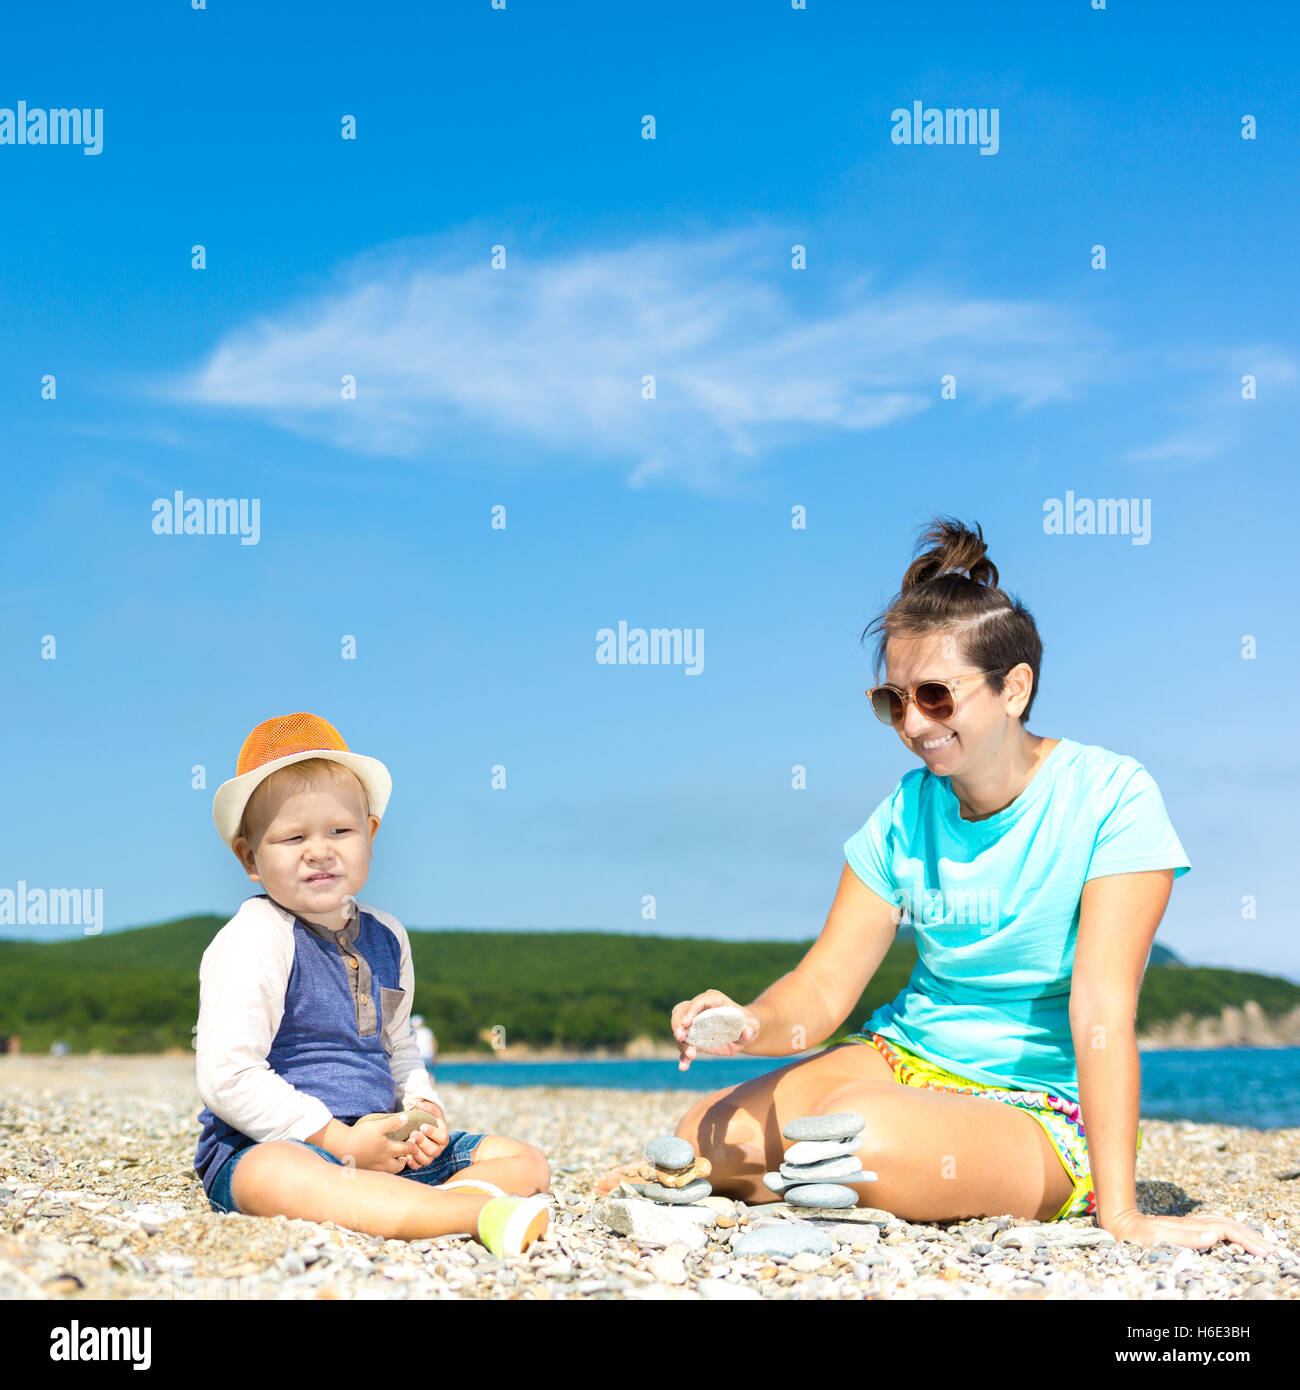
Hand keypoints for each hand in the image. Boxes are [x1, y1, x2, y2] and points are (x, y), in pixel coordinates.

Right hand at [344, 1113, 420, 1172]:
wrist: (341, 1146)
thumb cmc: (360, 1135)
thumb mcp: (377, 1125)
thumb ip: (393, 1123)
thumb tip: (406, 1119)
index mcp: (388, 1150)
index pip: (407, 1150)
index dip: (413, 1145)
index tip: (414, 1141)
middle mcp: (383, 1162)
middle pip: (400, 1165)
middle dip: (405, 1160)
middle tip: (405, 1154)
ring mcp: (374, 1168)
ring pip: (390, 1171)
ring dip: (394, 1166)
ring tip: (393, 1159)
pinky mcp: (366, 1170)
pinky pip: (379, 1173)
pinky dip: (383, 1170)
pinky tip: (380, 1163)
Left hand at [399, 1102, 449, 1169]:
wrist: (419, 1129)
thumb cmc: (427, 1119)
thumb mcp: (431, 1111)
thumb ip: (428, 1106)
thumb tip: (420, 1103)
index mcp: (443, 1137)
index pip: (442, 1137)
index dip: (432, 1132)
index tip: (422, 1126)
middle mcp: (437, 1149)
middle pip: (433, 1150)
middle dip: (423, 1142)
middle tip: (413, 1134)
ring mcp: (428, 1157)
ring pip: (426, 1160)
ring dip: (417, 1152)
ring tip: (408, 1143)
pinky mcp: (419, 1163)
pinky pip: (417, 1166)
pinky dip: (411, 1162)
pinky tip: (406, 1156)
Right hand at [671, 990, 759, 1071]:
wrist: (743, 1033)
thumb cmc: (748, 1023)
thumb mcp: (753, 1025)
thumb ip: (751, 1028)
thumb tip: (747, 1033)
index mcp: (713, 999)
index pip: (699, 1002)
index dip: (690, 1011)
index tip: (686, 1024)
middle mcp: (700, 1009)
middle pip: (681, 1011)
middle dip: (678, 1024)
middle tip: (681, 1038)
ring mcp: (694, 1023)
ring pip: (679, 1029)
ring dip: (681, 1043)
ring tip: (690, 1055)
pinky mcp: (694, 1038)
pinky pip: (684, 1046)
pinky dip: (682, 1056)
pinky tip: (683, 1066)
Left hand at [1101, 1207, 1278, 1255]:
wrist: (1119, 1222)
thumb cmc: (1136, 1235)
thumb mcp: (1158, 1238)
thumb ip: (1186, 1237)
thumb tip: (1214, 1235)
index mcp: (1190, 1226)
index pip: (1225, 1229)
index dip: (1245, 1239)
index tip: (1262, 1251)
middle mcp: (1192, 1224)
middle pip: (1227, 1226)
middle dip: (1250, 1236)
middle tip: (1271, 1249)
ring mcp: (1189, 1225)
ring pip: (1222, 1224)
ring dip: (1242, 1233)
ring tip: (1260, 1243)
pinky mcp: (1184, 1229)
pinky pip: (1214, 1227)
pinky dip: (1229, 1231)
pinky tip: (1233, 1236)